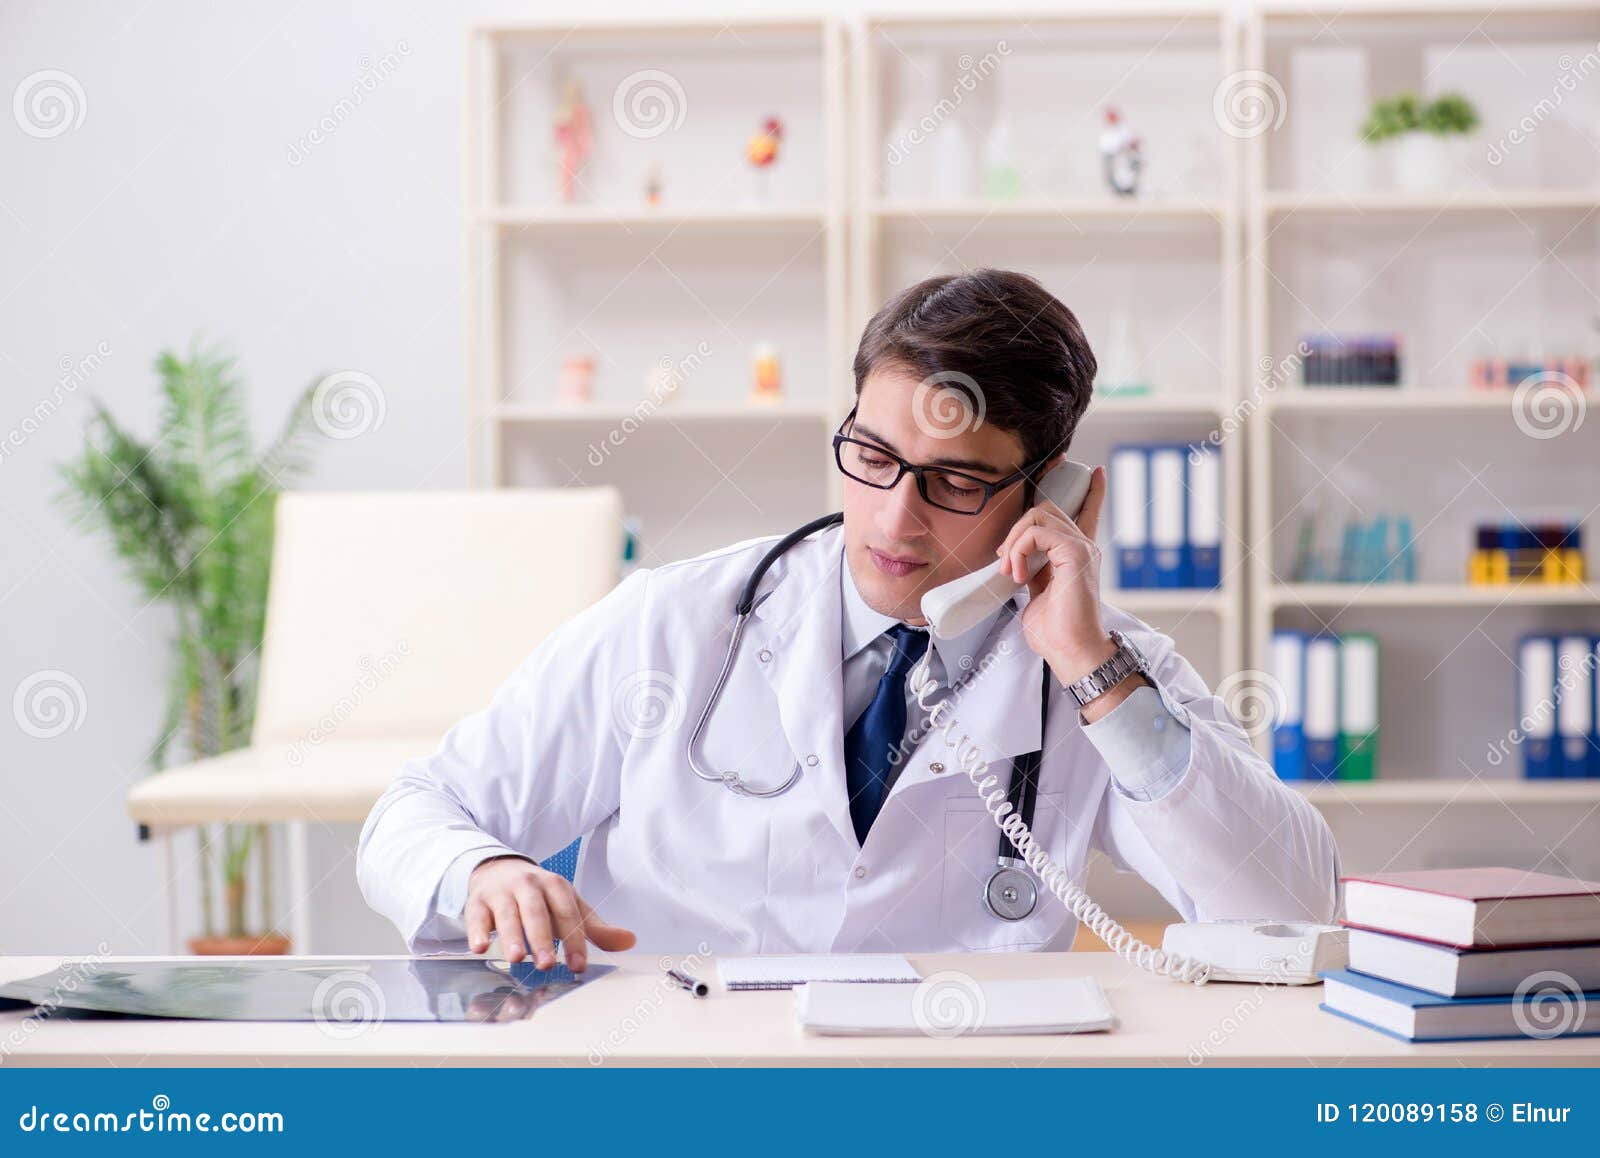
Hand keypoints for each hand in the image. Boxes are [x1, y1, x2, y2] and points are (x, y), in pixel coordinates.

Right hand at [464, 855, 636, 971]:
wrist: (499, 869)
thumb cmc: (539, 895)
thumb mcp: (568, 906)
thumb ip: (595, 928)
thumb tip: (629, 941)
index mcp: (556, 885)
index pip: (567, 913)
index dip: (574, 939)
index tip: (578, 965)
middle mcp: (529, 885)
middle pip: (537, 912)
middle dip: (543, 938)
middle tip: (547, 964)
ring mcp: (502, 892)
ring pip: (507, 914)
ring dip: (512, 935)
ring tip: (517, 958)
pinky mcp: (478, 900)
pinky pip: (476, 915)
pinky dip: (477, 930)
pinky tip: (479, 947)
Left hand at [994, 461, 1117, 684]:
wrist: (1071, 652)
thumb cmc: (1056, 631)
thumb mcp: (1036, 593)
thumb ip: (1031, 570)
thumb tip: (1012, 563)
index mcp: (1076, 553)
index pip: (1085, 510)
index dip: (1087, 489)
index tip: (1085, 469)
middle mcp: (1082, 545)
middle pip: (1046, 507)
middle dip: (1015, 530)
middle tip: (1005, 562)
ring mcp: (1081, 547)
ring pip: (1038, 515)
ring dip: (1013, 542)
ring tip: (1011, 571)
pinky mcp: (1075, 552)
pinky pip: (1036, 531)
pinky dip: (1019, 549)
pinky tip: (1018, 574)